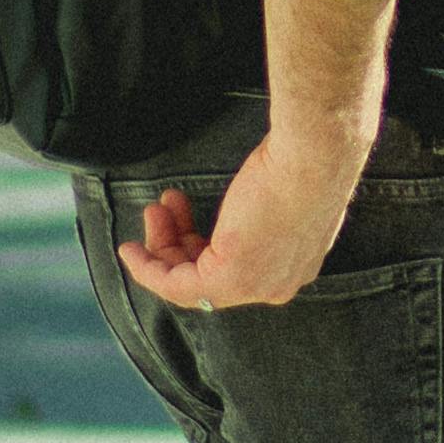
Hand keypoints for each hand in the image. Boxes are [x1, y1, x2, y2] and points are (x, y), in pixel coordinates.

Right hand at [118, 130, 362, 315]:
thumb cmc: (302, 160)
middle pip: (210, 278)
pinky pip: (175, 285)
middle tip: (162, 208)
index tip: (179, 227)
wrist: (312, 156)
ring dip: (161, 247)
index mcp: (293, 266)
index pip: (237, 271)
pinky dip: (147, 270)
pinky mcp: (231, 278)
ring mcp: (254, 286)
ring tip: (154, 210)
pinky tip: (130, 251)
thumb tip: (239, 214)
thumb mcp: (282, 194)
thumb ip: (261, 215)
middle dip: (177, 242)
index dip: (200, 250)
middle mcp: (275, 285)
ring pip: (190, 282)